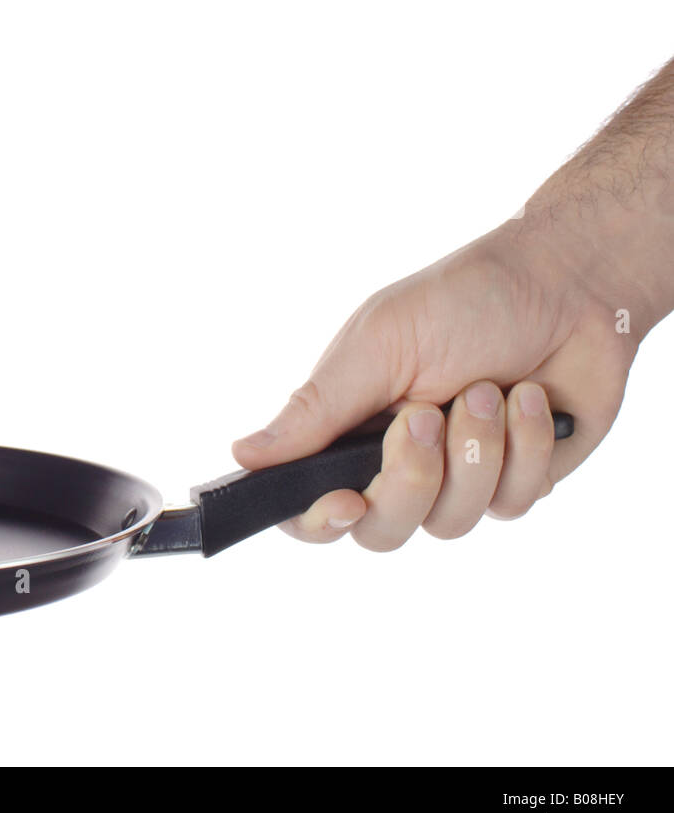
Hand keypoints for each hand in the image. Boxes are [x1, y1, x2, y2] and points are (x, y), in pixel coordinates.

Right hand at [231, 217, 639, 550]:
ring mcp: (460, 478)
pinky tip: (531, 399)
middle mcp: (398, 463)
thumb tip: (242, 453)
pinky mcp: (518, 482)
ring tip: (488, 388)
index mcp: (349, 429)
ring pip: (450, 522)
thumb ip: (314, 410)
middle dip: (412, 477)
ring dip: (476, 451)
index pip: (308, 506)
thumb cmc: (465, 299)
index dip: (318, 521)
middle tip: (428, 416)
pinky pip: (512, 503)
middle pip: (381, 529)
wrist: (570, 283)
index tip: (345, 500)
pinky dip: (525, 446)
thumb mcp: (378, 346)